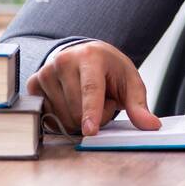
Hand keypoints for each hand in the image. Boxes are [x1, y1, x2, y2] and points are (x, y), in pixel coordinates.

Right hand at [27, 39, 161, 135]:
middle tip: (101, 101)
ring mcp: (46, 72)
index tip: (90, 130)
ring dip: (78, 118)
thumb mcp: (130, 82)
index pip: (91, 90)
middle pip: (77, 110)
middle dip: (94, 117)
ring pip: (62, 116)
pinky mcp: (34, 84)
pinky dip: (62, 116)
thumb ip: (139, 105)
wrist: (86, 55)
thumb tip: (151, 125)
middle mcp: (64, 61)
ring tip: (84, 100)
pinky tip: (68, 101)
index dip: (92, 112)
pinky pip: (48, 116)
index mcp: (90, 57)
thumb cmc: (110, 70)